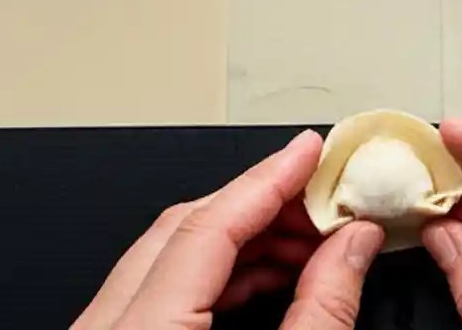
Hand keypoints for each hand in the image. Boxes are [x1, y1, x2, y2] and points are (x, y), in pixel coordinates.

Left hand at [72, 130, 385, 329]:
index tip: (311, 149)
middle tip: (327, 197)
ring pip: (172, 254)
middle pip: (184, 229)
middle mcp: (109, 328)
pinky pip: (163, 286)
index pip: (208, 225)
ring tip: (313, 241)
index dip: (267, 179)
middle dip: (263, 204)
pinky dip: (220, 270)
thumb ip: (322, 310)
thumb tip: (353, 244)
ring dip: (245, 238)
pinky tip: (271, 272)